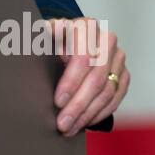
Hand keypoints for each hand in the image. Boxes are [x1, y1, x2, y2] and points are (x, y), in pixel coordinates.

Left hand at [47, 17, 128, 135]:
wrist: (69, 41)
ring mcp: (118, 57)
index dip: (70, 82)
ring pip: (107, 92)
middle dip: (78, 105)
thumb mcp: (43, 34)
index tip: (57, 101)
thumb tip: (31, 37)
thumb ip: (38, 37)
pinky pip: (115, 99)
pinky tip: (84, 123)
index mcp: (86, 26)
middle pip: (97, 78)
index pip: (82, 58)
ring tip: (69, 128)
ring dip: (87, 114)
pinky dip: (99, 114)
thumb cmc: (52, 39)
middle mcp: (106, 40)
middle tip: (62, 124)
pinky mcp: (124, 74)